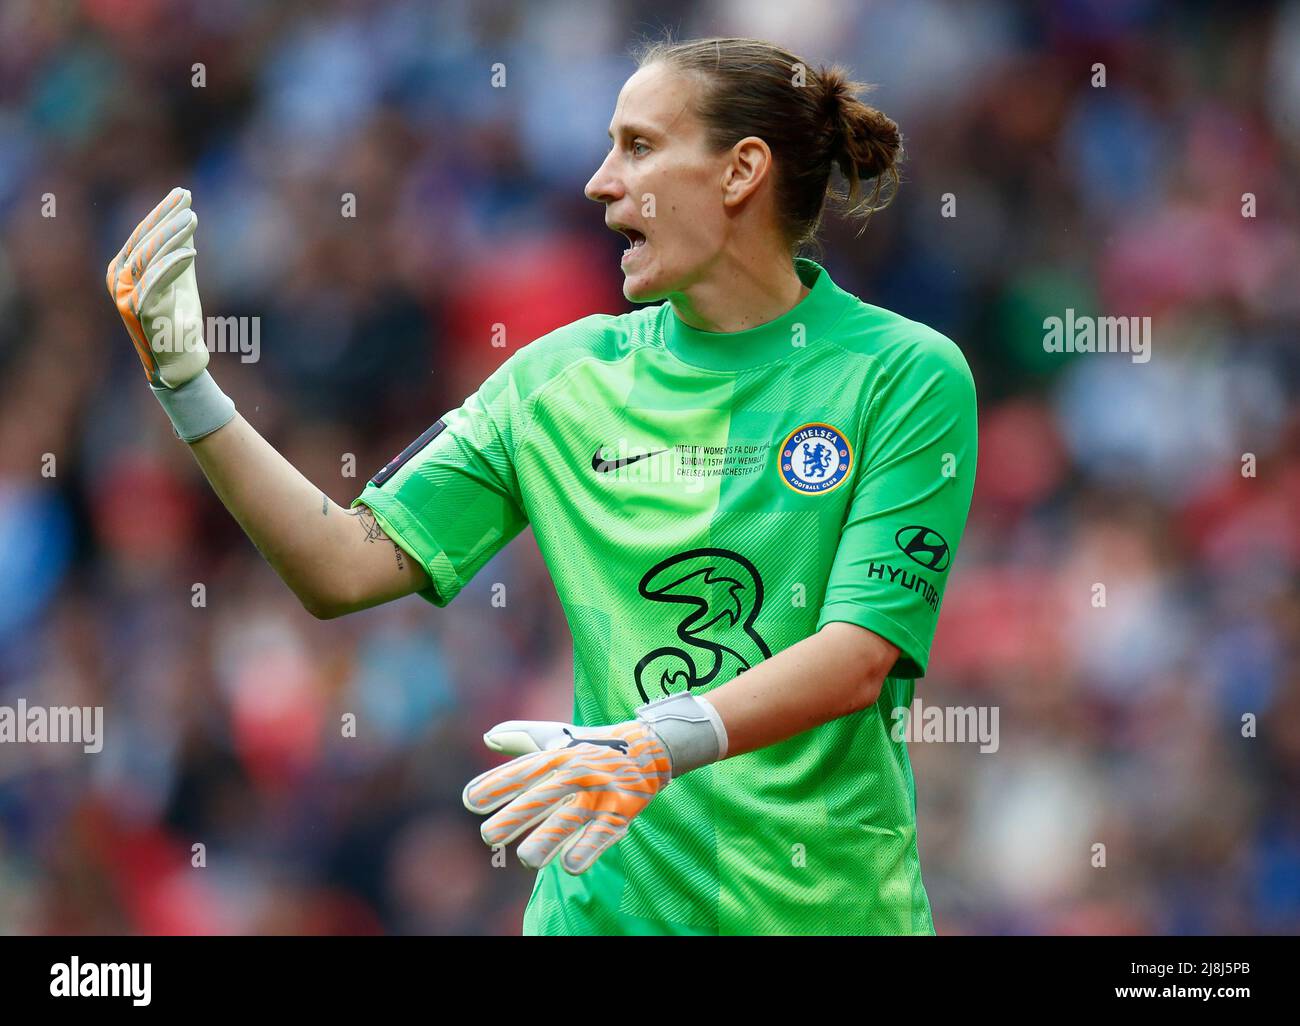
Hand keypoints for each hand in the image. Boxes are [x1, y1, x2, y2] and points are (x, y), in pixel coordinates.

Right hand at [105, 187, 207, 388]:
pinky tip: (191, 252)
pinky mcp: (138, 312)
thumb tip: (185, 216)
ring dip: (171, 236)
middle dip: (166, 218)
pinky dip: (172, 265)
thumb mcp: (179, 277)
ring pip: (148, 258)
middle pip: (144, 242)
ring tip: (192, 219)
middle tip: (187, 200)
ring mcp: (125, 296)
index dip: (162, 212)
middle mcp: (118, 280)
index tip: (183, 193)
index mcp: (123, 269)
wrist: (181, 359)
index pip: (142, 233)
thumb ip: (178, 250)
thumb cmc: (179, 318)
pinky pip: (155, 282)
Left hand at [463, 718, 671, 874]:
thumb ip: (522, 737)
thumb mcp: (559, 738)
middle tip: (488, 835)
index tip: (470, 800)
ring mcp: (600, 791)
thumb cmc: (594, 744)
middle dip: (516, 815)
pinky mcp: (622, 809)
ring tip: (526, 859)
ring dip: (549, 838)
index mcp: (558, 754)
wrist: (651, 746)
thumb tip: (487, 737)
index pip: (523, 770)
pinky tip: (570, 867)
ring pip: (572, 817)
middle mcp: (577, 770)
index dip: (497, 784)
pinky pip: (603, 832)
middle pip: (544, 795)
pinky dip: (588, 848)